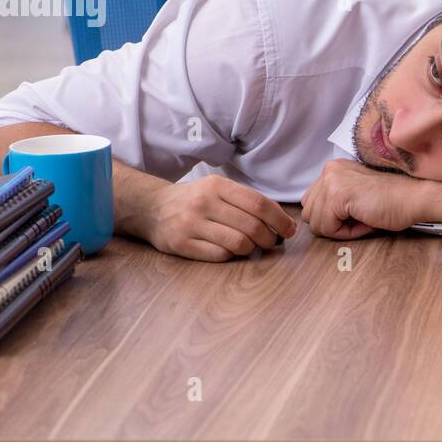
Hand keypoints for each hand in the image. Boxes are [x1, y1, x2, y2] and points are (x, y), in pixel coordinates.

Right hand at [132, 174, 296, 261]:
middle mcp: (204, 203)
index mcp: (217, 186)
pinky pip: (220, 255)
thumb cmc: (195, 199)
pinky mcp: (182, 244)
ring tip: (251, 246)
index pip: (258, 204)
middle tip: (272, 242)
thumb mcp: (218, 189)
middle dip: (269, 238)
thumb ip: (247, 200)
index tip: (289, 230)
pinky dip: (231, 255)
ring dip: (252, 248)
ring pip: (238, 243)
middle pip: (252, 226)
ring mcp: (191, 224)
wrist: (152, 208)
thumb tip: (283, 220)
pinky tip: (229, 249)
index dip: (279, 219)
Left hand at [300, 159, 425, 239]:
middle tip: (359, 219)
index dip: (331, 217)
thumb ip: (332, 201)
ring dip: (340, 229)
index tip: (354, 214)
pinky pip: (328, 228)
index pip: (310, 203)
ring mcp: (332, 182)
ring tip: (362, 220)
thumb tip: (314, 220)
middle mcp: (329, 171)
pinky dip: (346, 233)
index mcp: (332, 169)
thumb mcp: (354, 195)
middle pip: (309, 214)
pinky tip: (364, 222)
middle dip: (332, 224)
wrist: (413, 199)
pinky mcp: (338, 196)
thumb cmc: (391, 201)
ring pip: (316, 223)